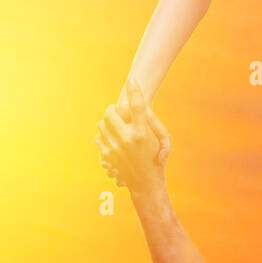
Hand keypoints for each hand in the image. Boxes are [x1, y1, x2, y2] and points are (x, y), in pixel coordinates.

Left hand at [95, 79, 170, 193]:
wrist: (146, 183)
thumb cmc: (157, 156)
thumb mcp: (163, 140)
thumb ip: (153, 122)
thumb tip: (142, 108)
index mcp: (142, 133)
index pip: (137, 106)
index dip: (135, 90)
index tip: (132, 79)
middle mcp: (127, 139)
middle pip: (111, 111)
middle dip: (113, 109)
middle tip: (117, 111)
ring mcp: (114, 148)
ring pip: (102, 123)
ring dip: (108, 122)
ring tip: (116, 127)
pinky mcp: (105, 155)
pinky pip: (99, 137)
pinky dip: (104, 136)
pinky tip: (112, 139)